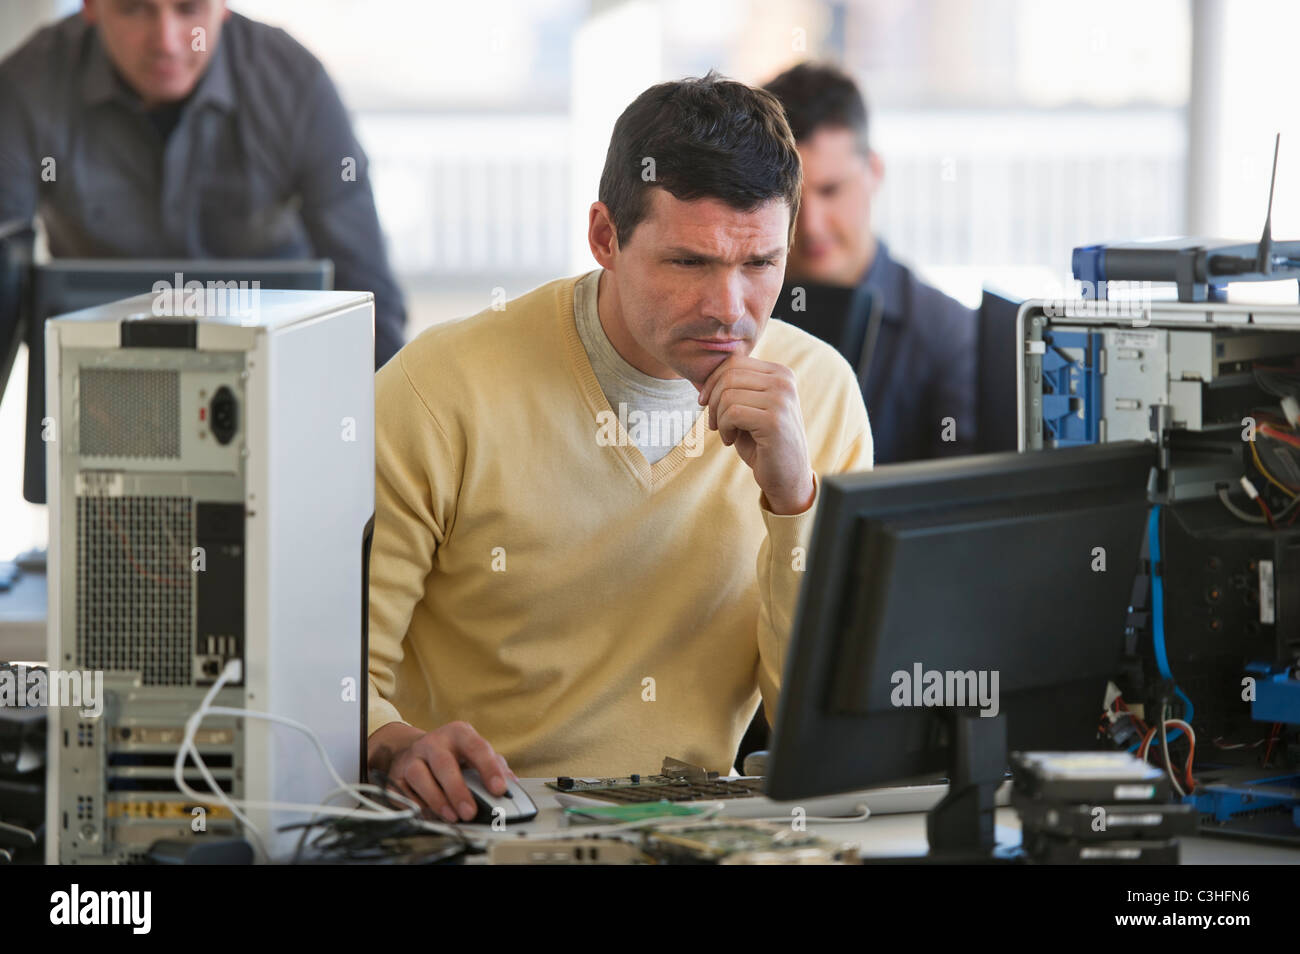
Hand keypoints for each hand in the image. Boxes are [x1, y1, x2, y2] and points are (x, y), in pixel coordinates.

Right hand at [367, 720, 516, 822]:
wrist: (416, 751)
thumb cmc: (453, 755)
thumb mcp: (474, 753)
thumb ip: (495, 766)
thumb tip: (512, 786)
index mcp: (459, 733)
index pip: (476, 747)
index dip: (489, 768)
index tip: (499, 789)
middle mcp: (434, 742)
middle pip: (443, 763)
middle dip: (457, 789)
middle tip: (470, 812)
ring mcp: (413, 757)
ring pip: (419, 776)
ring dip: (437, 799)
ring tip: (452, 817)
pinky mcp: (396, 774)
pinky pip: (403, 791)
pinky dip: (417, 805)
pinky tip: (430, 815)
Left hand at [697, 355, 814, 514]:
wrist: (787, 477)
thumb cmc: (763, 442)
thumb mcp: (750, 408)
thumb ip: (735, 388)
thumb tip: (704, 376)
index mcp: (781, 373)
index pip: (734, 362)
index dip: (712, 381)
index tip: (704, 403)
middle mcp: (784, 382)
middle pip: (729, 375)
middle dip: (713, 400)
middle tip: (713, 423)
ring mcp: (781, 400)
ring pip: (728, 395)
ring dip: (718, 418)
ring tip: (727, 433)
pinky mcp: (774, 420)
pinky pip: (732, 413)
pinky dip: (723, 428)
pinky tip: (730, 440)